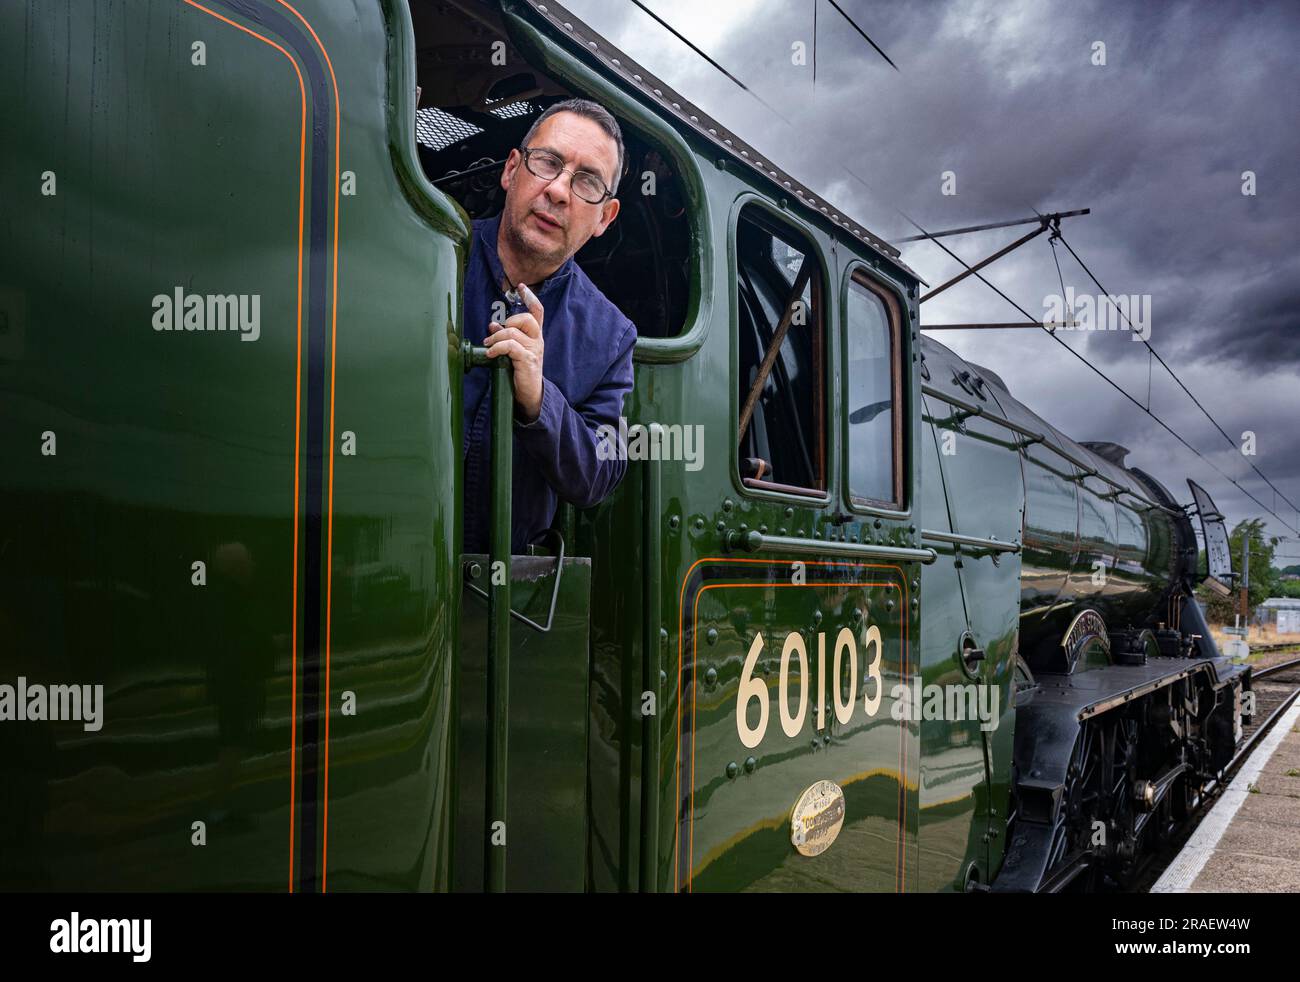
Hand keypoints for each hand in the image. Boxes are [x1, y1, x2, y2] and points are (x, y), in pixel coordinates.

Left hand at [485, 282, 544, 421]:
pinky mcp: (528, 360)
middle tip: (495, 334)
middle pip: (526, 318)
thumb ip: (505, 337)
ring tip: (488, 346)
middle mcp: (537, 341)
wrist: (530, 395)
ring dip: (496, 337)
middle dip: (508, 322)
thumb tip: (493, 324)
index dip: (530, 298)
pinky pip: (510, 346)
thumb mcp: (513, 352)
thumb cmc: (520, 372)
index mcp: (535, 336)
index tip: (522, 287)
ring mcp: (534, 350)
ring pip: (513, 332)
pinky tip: (490, 354)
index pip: (538, 312)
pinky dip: (497, 348)